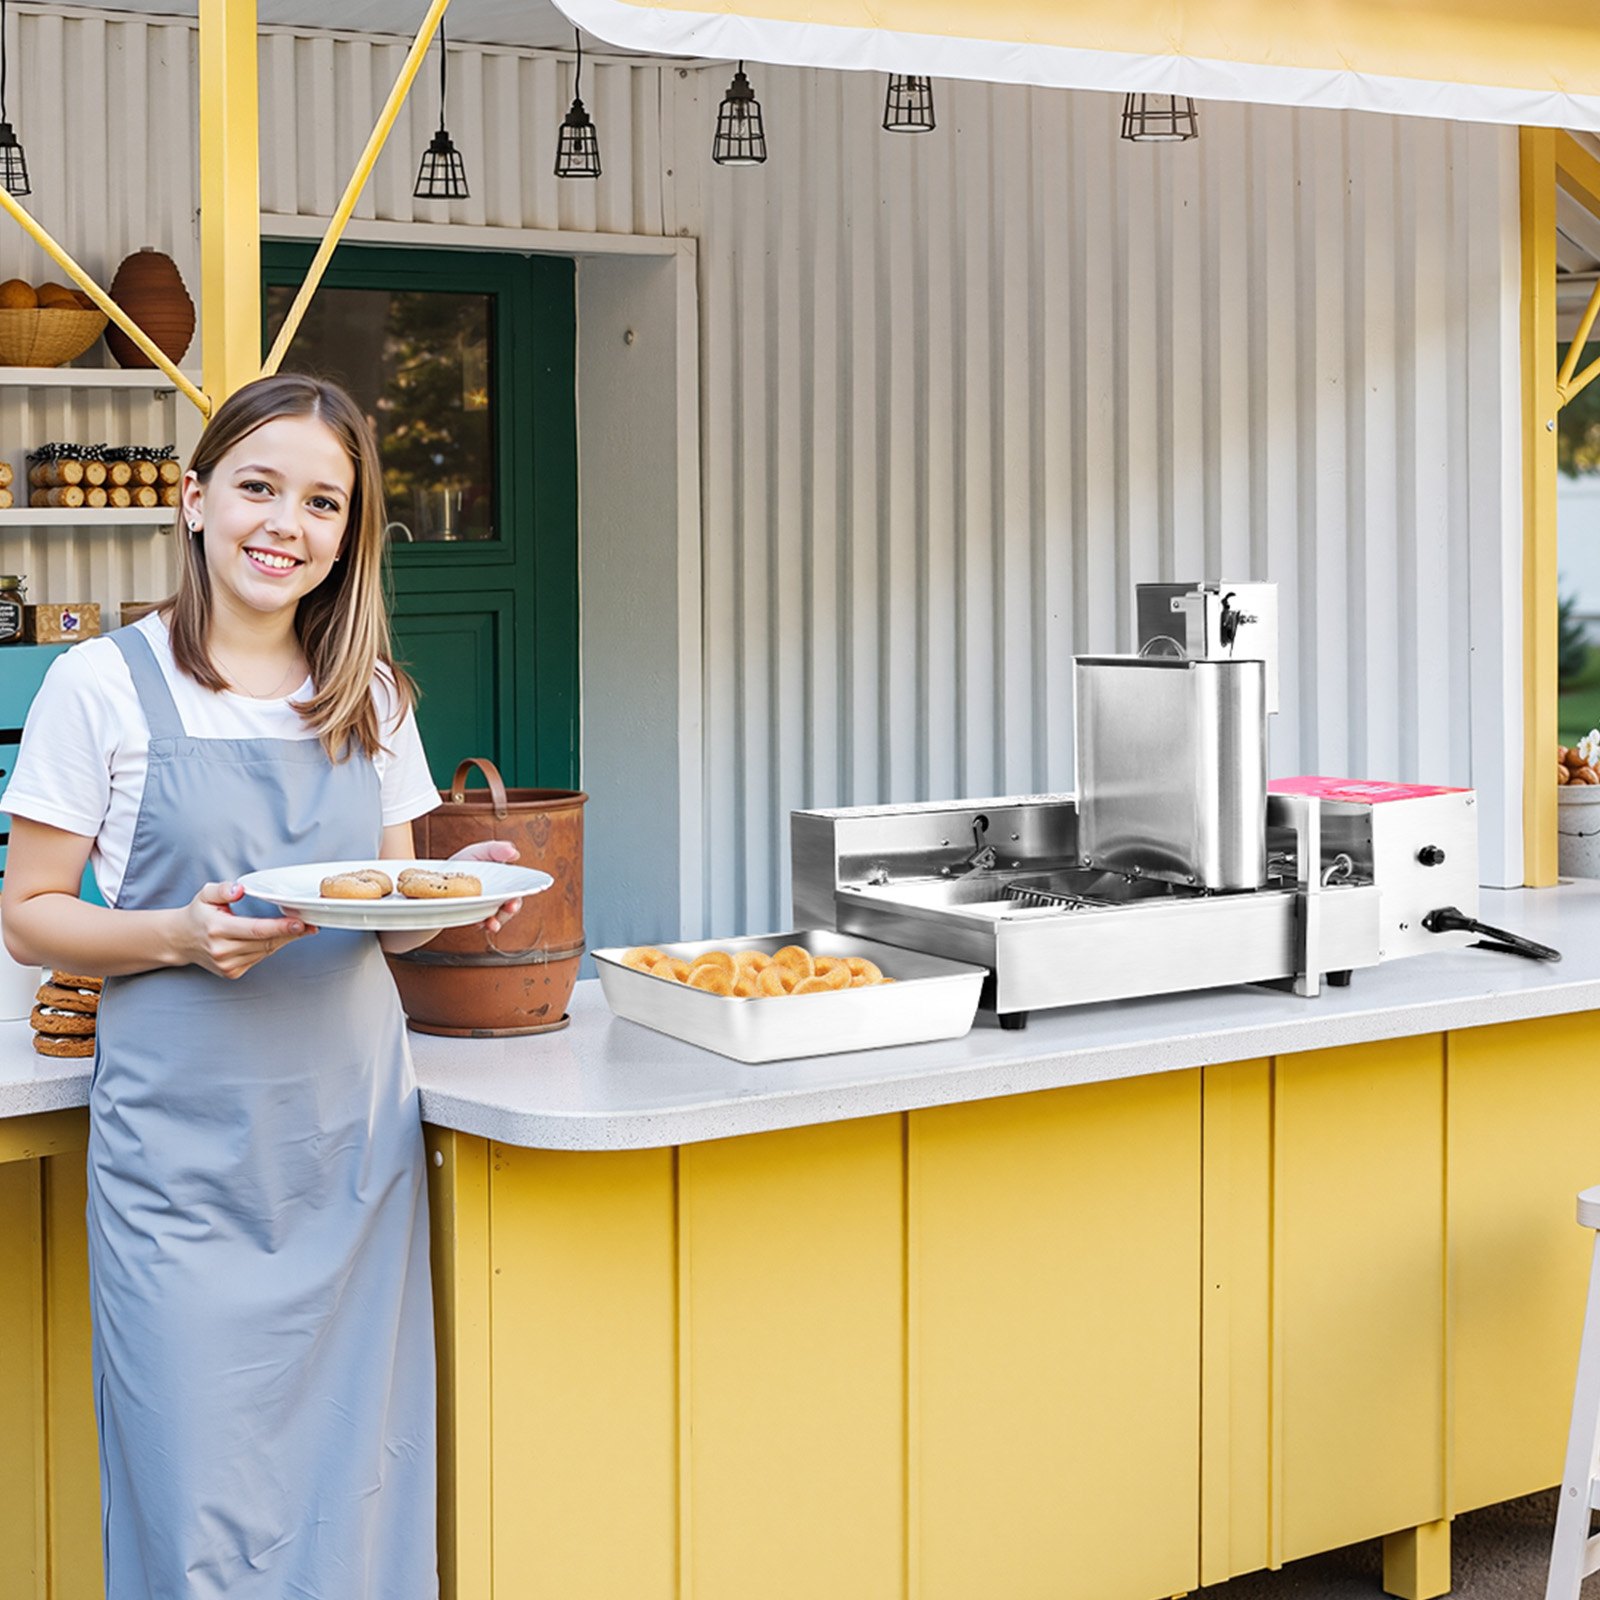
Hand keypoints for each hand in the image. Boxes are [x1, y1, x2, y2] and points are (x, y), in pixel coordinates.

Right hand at [178, 881, 316, 979]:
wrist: (180, 940)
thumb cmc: (198, 914)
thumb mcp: (205, 894)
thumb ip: (223, 889)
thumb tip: (239, 890)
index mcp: (217, 929)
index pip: (256, 930)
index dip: (281, 927)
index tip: (301, 923)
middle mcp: (222, 950)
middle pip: (266, 942)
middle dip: (290, 934)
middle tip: (309, 925)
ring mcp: (226, 965)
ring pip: (265, 952)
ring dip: (282, 941)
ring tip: (296, 929)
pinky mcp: (231, 973)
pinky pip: (259, 959)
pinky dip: (269, 948)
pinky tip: (273, 938)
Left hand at [450, 840, 521, 933]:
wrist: (432, 882)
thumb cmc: (459, 866)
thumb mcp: (476, 852)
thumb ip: (495, 850)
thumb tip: (514, 853)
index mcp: (502, 879)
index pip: (519, 885)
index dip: (525, 889)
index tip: (525, 892)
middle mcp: (497, 894)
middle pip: (512, 902)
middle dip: (513, 907)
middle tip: (511, 906)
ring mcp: (486, 907)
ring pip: (500, 916)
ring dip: (500, 919)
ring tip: (495, 921)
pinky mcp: (476, 917)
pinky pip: (484, 924)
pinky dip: (486, 925)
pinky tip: (484, 923)